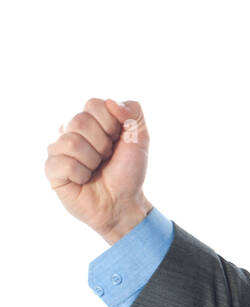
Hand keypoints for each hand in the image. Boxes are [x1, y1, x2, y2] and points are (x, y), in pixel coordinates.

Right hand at [45, 97, 151, 242]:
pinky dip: (81, 174)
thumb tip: (111, 102)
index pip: (93, 104)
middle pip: (79, 120)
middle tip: (106, 158)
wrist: (123, 203)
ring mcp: (58, 149)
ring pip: (71, 142)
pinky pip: (63, 163)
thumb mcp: (140, 139)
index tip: (117, 141)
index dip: (110, 125)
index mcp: (91, 120)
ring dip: (92, 160)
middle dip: (102, 144)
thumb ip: (133, 113)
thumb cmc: (128, 172)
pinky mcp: (52, 169)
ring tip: (95, 169)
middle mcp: (71, 130)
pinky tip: (83, 180)